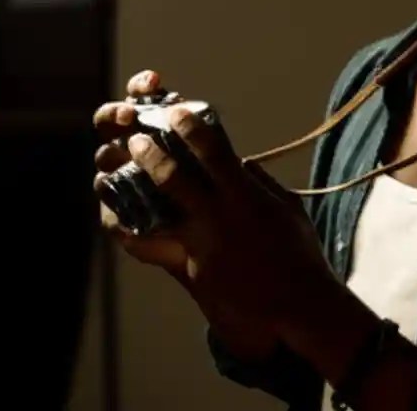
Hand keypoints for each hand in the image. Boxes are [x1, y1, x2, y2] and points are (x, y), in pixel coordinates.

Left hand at [92, 69, 278, 361]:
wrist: (295, 307)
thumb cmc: (298, 255)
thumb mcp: (286, 209)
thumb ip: (259, 183)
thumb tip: (240, 164)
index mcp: (245, 196)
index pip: (212, 150)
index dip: (190, 126)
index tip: (175, 109)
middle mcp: (219, 217)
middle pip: (173, 175)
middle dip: (149, 152)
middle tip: (134, 138)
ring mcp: (202, 245)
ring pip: (155, 209)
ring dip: (133, 185)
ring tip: (118, 171)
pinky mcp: (191, 270)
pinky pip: (150, 246)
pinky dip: (129, 228)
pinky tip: (118, 215)